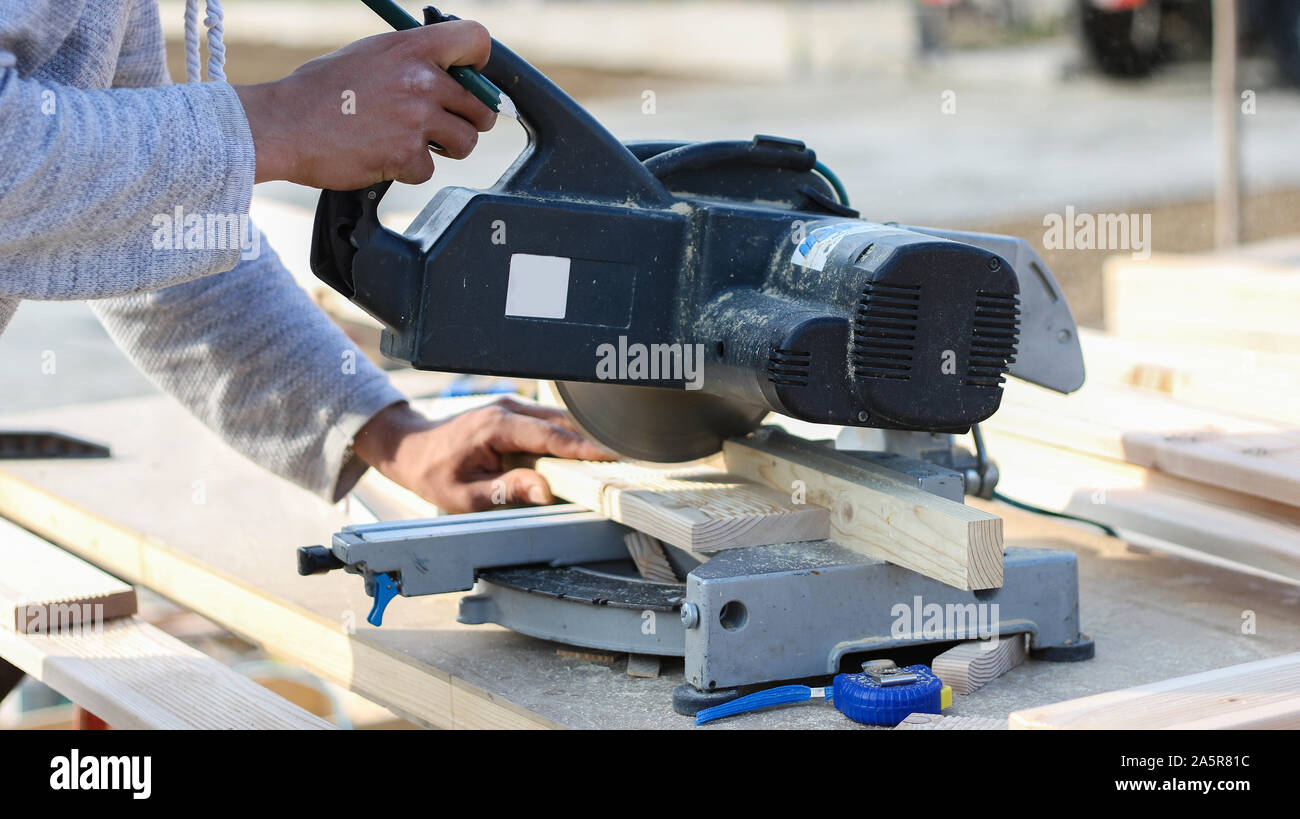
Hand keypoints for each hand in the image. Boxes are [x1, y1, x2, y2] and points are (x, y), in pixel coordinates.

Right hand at [233, 21, 496, 187]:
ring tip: (411, 141)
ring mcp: (416, 119)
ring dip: (445, 149)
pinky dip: (409, 169)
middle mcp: (421, 80)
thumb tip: (448, 74)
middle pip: (483, 106)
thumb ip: (411, 61)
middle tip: (446, 125)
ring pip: (465, 143)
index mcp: (412, 47)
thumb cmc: (319, 91)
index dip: (480, 65)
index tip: (470, 79)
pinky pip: (429, 169)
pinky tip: (381, 156)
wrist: (283, 125)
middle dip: (469, 120)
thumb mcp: (369, 55)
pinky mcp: (406, 155)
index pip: (477, 41)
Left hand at [351, 397, 615, 513]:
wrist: (411, 448)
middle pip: (560, 424)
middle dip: (591, 441)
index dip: (583, 447)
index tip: (611, 456)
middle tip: (621, 461)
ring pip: (557, 421)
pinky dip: (566, 437)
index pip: (550, 436)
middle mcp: (506, 410)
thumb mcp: (465, 495)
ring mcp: (510, 408)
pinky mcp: (513, 414)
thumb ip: (507, 490)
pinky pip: (547, 423)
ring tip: (608, 459)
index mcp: (496, 427)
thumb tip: (545, 490)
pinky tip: (581, 454)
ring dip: (581, 438)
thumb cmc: (433, 472)